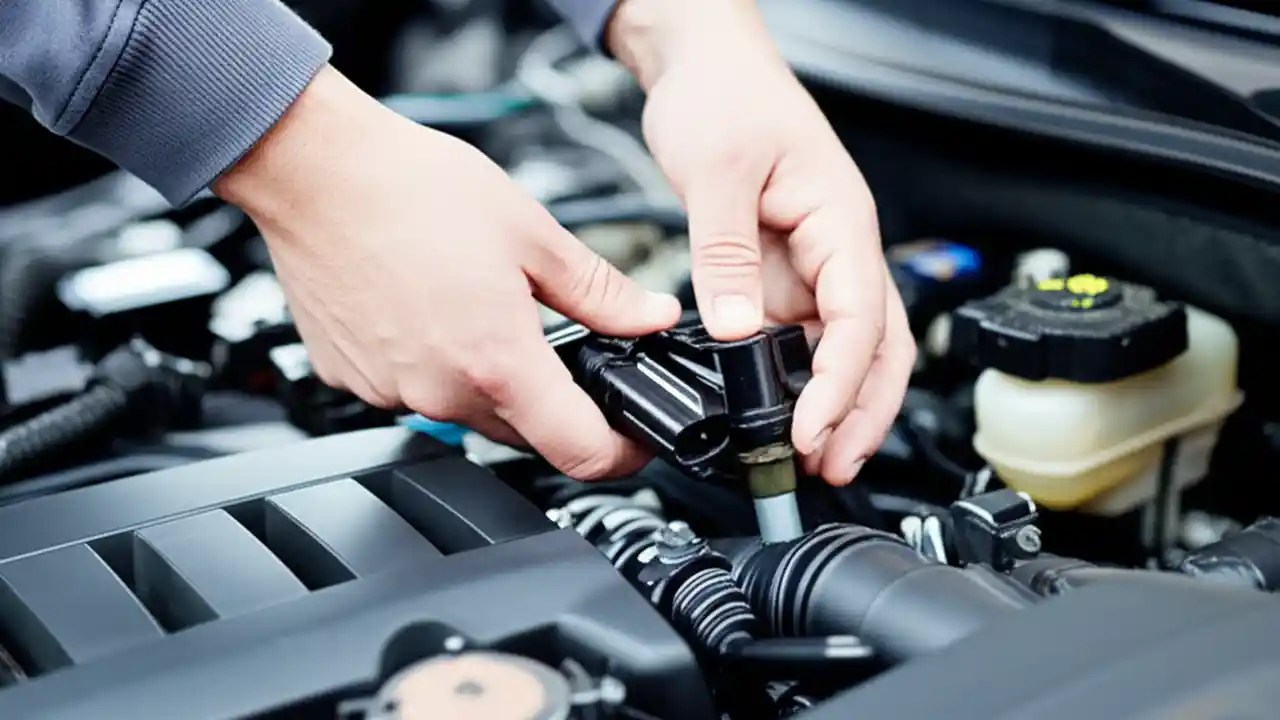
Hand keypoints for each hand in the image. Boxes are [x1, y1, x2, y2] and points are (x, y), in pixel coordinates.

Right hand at [214, 66, 681, 478]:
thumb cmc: (410, 190)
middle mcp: (440, 393)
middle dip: (553, 397)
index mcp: (496, 363)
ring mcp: (390, 392)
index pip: (582, 454)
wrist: (313, 169)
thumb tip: (649, 317)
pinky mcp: (353, 381)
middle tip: (553, 337)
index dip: (624, 452)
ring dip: (489, 375)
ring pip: (467, 410)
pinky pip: (414, 390)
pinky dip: (435, 362)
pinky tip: (430, 307)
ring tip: (477, 303)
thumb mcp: (532, 234)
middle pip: (525, 431)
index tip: (634, 435)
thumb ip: (601, 292)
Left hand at [609, 0, 915, 484]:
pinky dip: (794, 380)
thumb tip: (737, 328)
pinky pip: (799, 337)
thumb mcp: (719, 171)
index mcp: (840, 221)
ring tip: (809, 457)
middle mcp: (836, 249)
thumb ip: (726, 253)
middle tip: (829, 467)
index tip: (813, 430)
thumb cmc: (727, 95)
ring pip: (842, 350)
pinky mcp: (780, 273)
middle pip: (874, 347)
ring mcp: (811, 265)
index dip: (841, 383)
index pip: (860, 319)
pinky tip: (776, 411)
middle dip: (860, 413)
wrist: (705, 66)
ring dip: (834, 404)